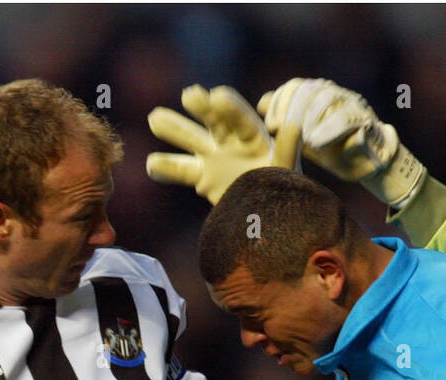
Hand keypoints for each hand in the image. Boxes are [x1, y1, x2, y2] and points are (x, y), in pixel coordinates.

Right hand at [146, 85, 300, 204]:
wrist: (269, 219)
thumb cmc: (282, 193)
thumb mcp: (287, 171)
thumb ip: (287, 150)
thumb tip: (294, 126)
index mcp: (254, 138)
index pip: (241, 120)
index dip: (230, 109)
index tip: (217, 96)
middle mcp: (232, 143)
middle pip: (214, 123)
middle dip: (202, 109)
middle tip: (190, 94)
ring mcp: (215, 159)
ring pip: (192, 141)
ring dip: (174, 129)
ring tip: (155, 117)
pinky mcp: (203, 178)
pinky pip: (182, 171)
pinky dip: (166, 168)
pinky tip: (150, 164)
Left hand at [258, 78, 425, 206]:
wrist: (366, 162)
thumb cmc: (332, 149)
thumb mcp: (303, 138)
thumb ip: (285, 122)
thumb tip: (262, 103)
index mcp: (317, 95)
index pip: (295, 87)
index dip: (280, 103)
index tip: (270, 125)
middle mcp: (334, 94)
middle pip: (309, 90)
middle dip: (292, 111)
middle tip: (280, 132)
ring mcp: (351, 103)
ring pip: (327, 99)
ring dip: (310, 118)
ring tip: (299, 139)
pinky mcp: (366, 119)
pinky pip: (347, 118)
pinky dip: (329, 129)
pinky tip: (316, 143)